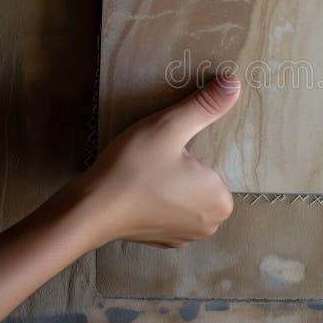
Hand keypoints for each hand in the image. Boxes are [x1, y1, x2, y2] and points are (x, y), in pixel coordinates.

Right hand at [69, 75, 240, 247]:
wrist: (88, 211)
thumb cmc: (131, 171)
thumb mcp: (169, 128)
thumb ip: (204, 107)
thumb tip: (234, 84)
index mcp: (221, 201)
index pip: (221, 162)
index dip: (200, 146)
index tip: (178, 140)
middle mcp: (210, 224)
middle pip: (207, 178)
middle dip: (189, 163)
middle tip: (163, 150)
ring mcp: (185, 235)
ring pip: (188, 193)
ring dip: (175, 179)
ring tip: (152, 165)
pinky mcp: (163, 238)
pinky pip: (171, 207)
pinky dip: (161, 195)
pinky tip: (143, 184)